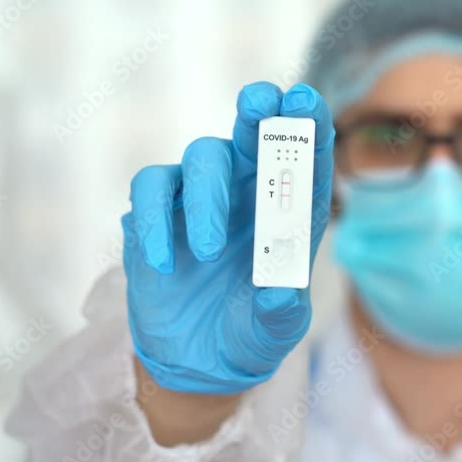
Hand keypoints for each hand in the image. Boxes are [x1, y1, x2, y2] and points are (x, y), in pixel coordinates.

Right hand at [122, 82, 333, 393]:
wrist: (197, 359)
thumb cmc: (251, 331)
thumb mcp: (273, 330)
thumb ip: (280, 311)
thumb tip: (277, 291)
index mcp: (294, 208)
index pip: (308, 156)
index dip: (308, 124)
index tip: (304, 102)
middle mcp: (252, 189)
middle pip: (255, 129)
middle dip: (259, 110)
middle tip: (260, 105)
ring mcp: (203, 194)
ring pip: (204, 156)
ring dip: (208, 196)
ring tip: (207, 252)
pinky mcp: (160, 209)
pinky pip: (152, 187)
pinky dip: (156, 218)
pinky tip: (163, 263)